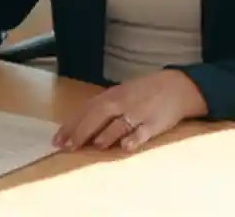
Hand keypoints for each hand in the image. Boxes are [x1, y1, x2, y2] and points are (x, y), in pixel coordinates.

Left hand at [52, 70, 207, 151]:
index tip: (57, 139)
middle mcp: (122, 103)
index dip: (71, 125)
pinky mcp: (154, 124)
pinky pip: (142, 133)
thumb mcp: (121, 94)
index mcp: (112, 95)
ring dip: (106, 135)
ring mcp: (138, 113)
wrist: (177, 87)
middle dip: (81, 132)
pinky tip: (124, 147)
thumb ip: (102, 108)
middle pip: (98, 116)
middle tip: (68, 147)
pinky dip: (133, 139)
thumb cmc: (144, 92)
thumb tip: (79, 125)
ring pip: (119, 124)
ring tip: (94, 146)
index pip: (86, 110)